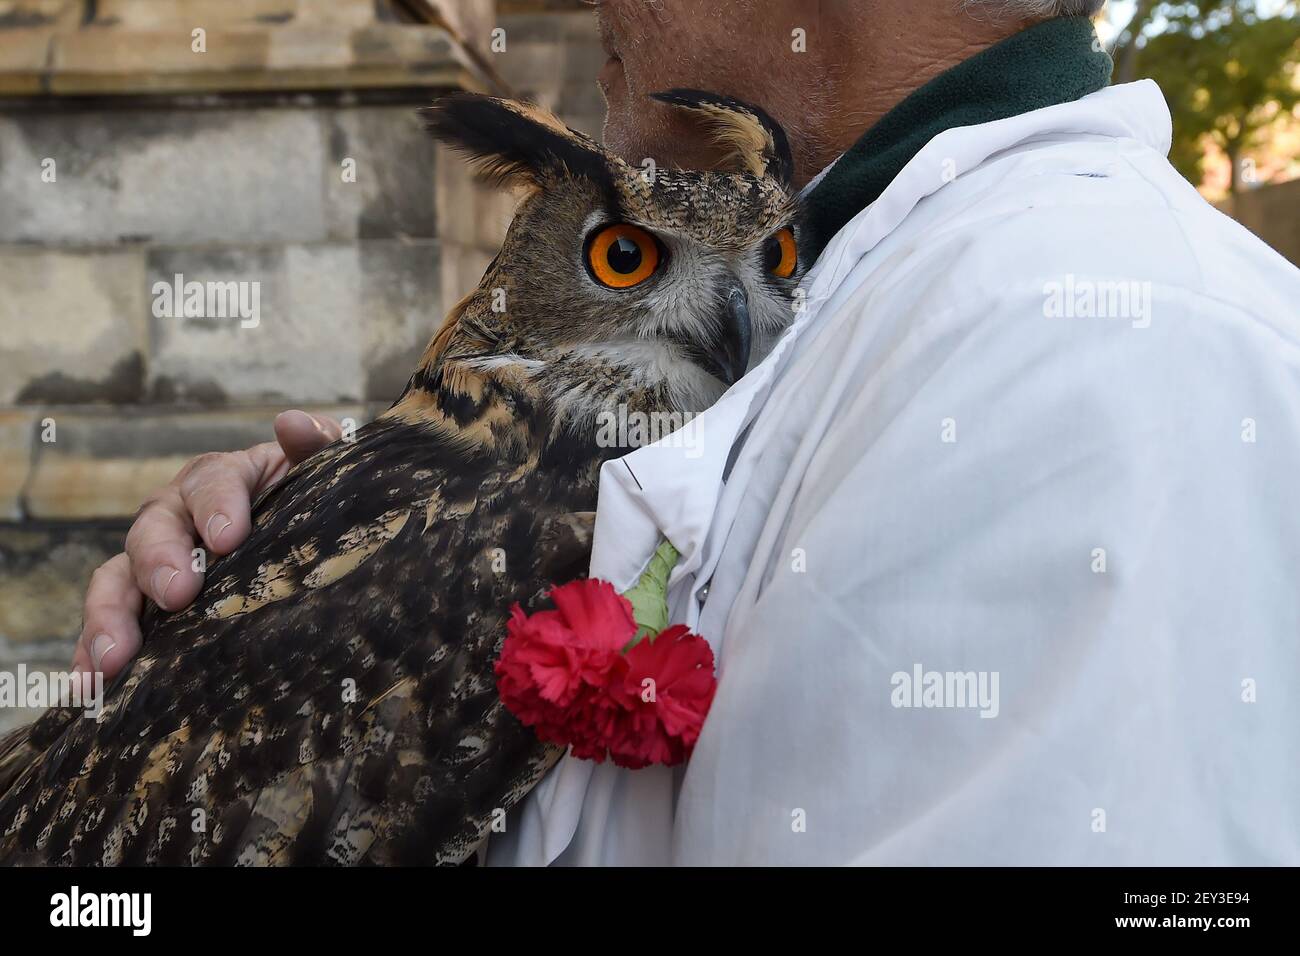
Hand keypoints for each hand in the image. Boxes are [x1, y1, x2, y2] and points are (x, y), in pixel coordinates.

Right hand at [71, 410, 342, 679]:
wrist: (305, 539)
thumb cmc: (309, 502)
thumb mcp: (320, 473)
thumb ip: (318, 445)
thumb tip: (293, 423)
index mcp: (221, 479)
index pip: (212, 481)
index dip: (217, 506)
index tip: (228, 538)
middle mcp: (176, 515)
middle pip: (153, 529)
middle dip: (160, 561)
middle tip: (177, 594)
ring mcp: (153, 561)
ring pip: (118, 580)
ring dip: (109, 616)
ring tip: (114, 656)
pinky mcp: (143, 607)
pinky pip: (111, 626)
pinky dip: (94, 653)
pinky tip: (92, 683)